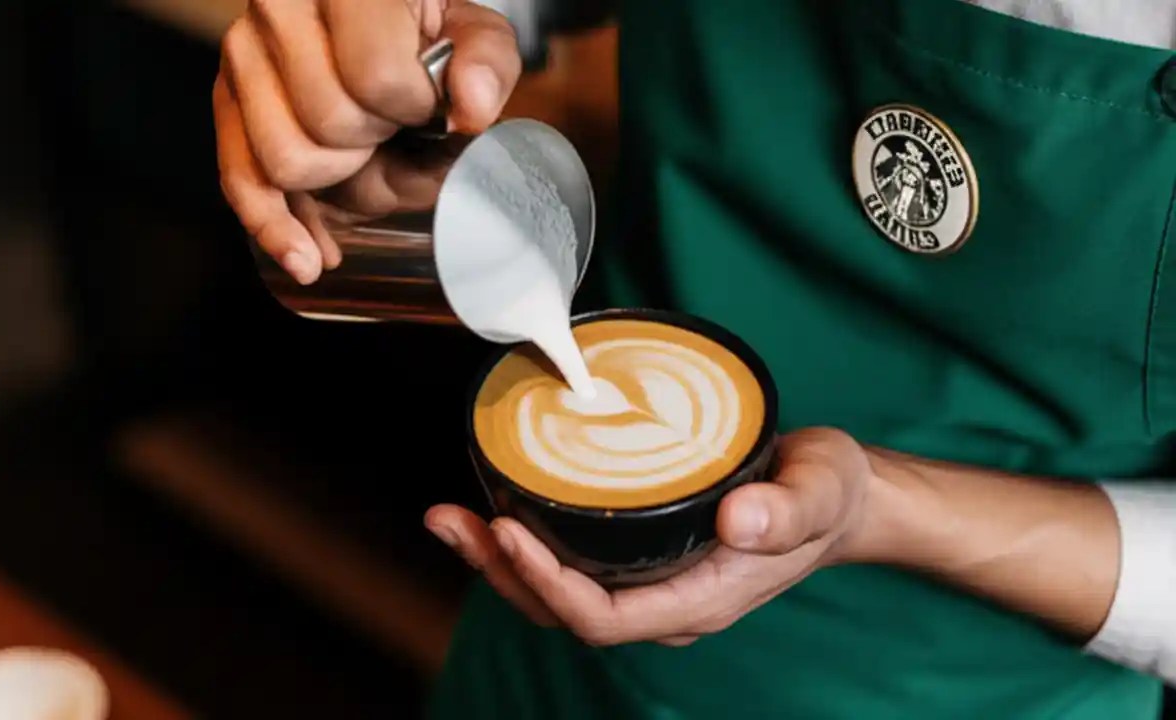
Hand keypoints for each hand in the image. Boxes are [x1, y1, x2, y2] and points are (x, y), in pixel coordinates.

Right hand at [214, 0, 521, 283]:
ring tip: (361, 145)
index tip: (424, 99)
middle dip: (374, 141)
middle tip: (393, 122)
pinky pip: (241, 181)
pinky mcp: (227, 98)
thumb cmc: (424, 36)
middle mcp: (281, 7)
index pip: (374, 77)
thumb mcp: (471, 35)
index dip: (412, 107)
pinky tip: (308, 258)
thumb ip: (487, 61)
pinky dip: (275, 229)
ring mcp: (245, 52)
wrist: (379, 31)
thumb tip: (471, 106)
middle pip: (327, 124)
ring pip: (285, 161)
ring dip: (336, 174)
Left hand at [425, 428, 874, 645]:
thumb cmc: (827, 494)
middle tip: (451, 520)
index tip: (511, 529)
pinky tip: (495, 502)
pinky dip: (525, 540)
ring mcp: (650, 583)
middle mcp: (665, 601)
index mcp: (699, 599)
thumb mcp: (822, 490)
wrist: (835, 499)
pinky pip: (570, 562)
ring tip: (451, 517)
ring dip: (499, 558)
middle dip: (501, 571)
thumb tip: (742, 519)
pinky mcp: (639, 555)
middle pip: (563, 610)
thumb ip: (790, 509)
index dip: (549, 583)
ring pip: (557, 591)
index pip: (604, 617)